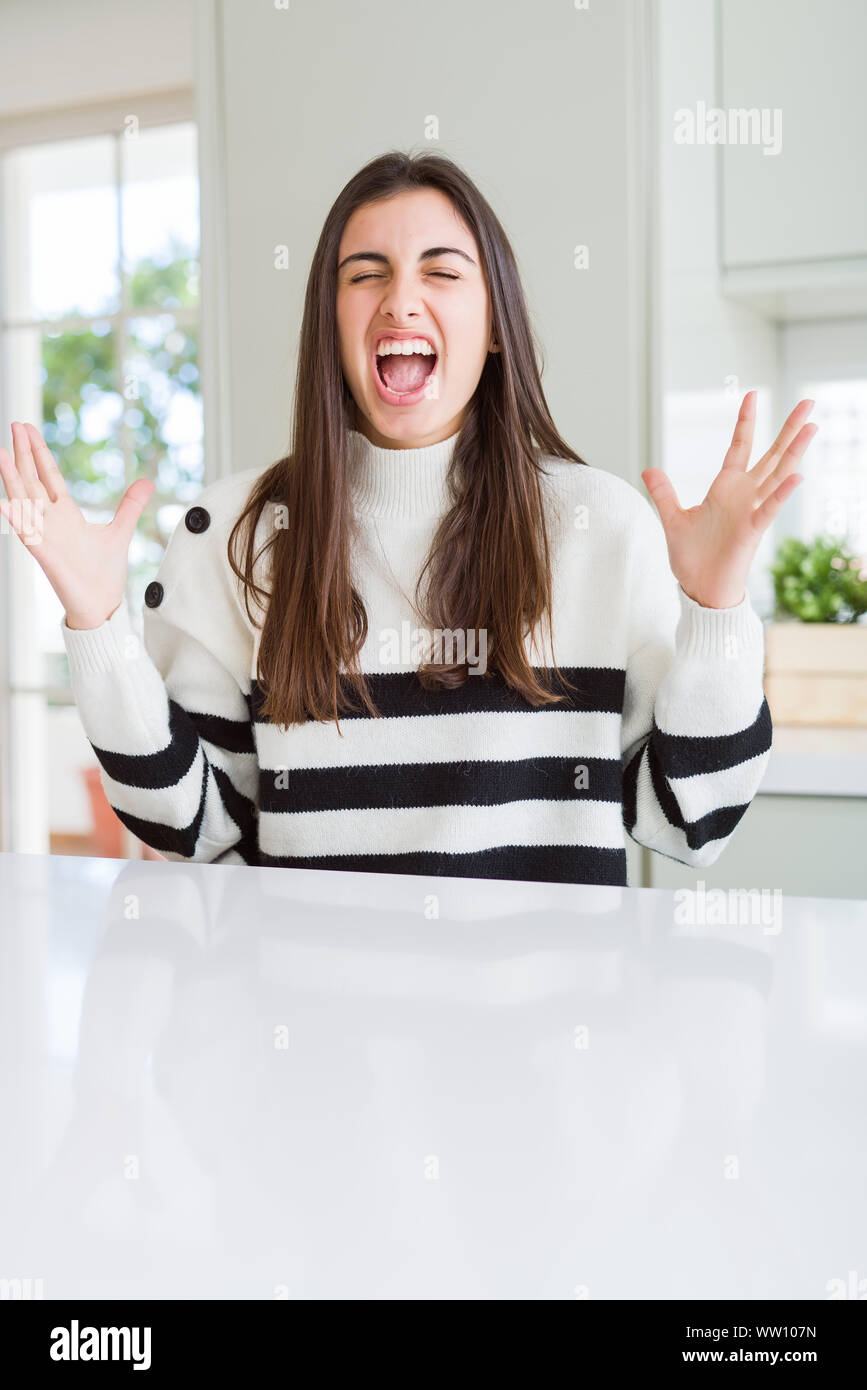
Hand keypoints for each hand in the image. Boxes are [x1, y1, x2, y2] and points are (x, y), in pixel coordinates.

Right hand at [0, 421, 153, 629]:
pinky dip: (15, 519)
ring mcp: (44, 536)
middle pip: (32, 479)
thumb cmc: (103, 572)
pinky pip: (26, 534)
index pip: (48, 475)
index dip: (38, 452)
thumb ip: (130, 506)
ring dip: (11, 478)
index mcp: (66, 513)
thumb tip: (147, 482)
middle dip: (23, 453)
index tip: (27, 428)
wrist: (101, 604)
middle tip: (14, 423)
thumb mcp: (120, 531)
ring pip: (24, 501)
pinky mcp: (45, 555)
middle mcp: (51, 520)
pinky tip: (4, 503)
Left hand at [640, 392, 817, 608]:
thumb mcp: (672, 519)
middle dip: (789, 429)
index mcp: (725, 488)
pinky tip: (798, 476)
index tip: (752, 394)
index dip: (745, 422)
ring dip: (794, 452)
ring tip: (812, 427)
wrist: (699, 589)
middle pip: (771, 455)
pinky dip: (782, 494)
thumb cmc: (692, 557)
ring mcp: (751, 511)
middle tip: (808, 402)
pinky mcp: (752, 531)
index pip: (739, 447)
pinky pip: (769, 509)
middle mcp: (743, 495)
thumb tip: (648, 469)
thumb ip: (664, 493)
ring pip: (778, 475)